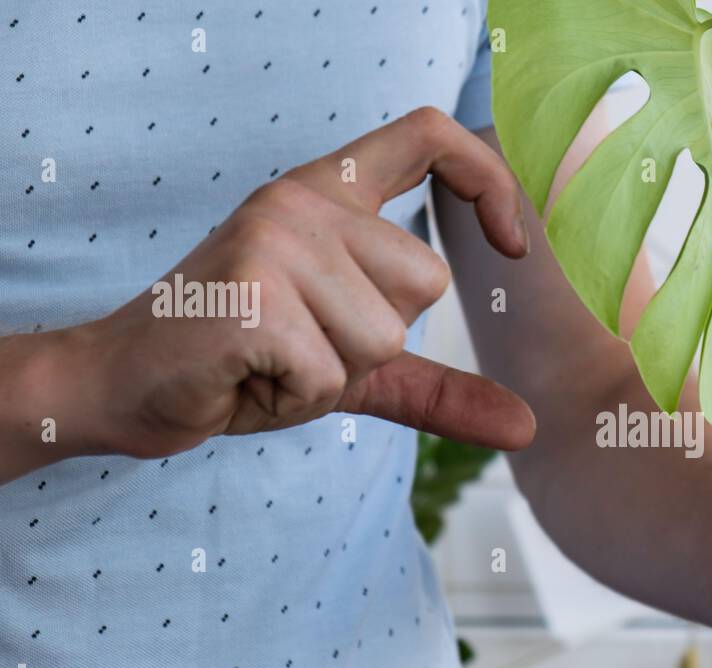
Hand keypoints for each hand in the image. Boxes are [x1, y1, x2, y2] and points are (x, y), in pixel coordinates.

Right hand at [65, 107, 535, 460]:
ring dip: (332, 377)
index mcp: (328, 194)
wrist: (124, 385)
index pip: (428, 136)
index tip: (511, 244)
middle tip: (297, 345)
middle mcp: (303, 199)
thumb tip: (528, 427)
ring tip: (269, 361)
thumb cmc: (241, 363)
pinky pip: (332, 375)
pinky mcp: (253, 293)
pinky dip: (296, 399)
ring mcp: (274, 238)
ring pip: (383, 337)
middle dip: (372, 346)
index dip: (488, 178)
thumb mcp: (353, 369)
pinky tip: (247, 377)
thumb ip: (439, 388)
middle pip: (423, 284)